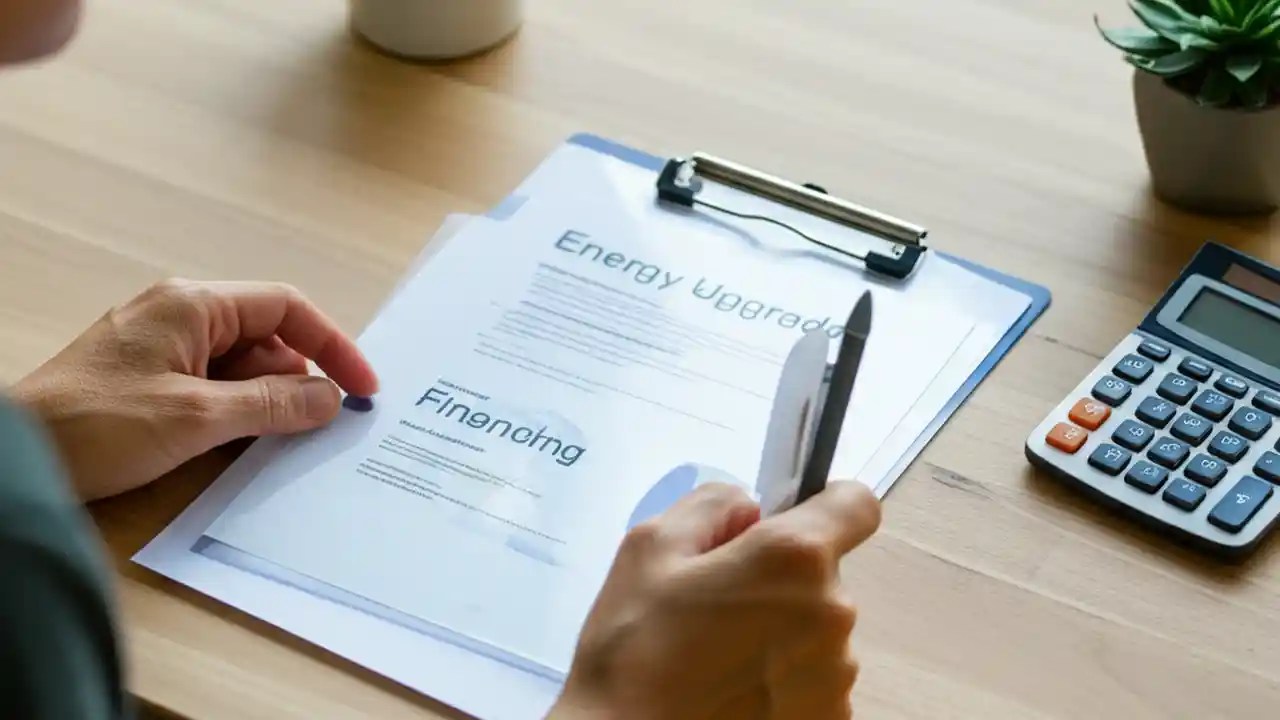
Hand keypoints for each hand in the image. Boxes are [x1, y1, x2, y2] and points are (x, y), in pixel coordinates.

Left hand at [11, 279, 377, 500]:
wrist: (13, 457)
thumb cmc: (95, 426)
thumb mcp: (197, 418)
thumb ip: (273, 404)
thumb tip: (331, 400)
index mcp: (192, 304)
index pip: (286, 308)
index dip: (333, 345)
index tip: (363, 390)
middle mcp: (180, 314)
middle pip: (267, 338)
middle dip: (298, 380)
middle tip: (320, 428)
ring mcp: (161, 346)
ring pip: (241, 366)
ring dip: (266, 401)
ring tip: (277, 442)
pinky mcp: (148, 379)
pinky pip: (213, 386)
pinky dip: (236, 412)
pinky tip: (241, 445)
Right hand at [550, 481, 880, 719]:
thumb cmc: (633, 652)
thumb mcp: (649, 546)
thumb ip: (712, 506)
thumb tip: (748, 510)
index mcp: (794, 558)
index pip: (856, 505)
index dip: (825, 505)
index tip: (791, 522)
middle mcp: (830, 614)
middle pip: (824, 575)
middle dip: (779, 579)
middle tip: (717, 603)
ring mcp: (835, 676)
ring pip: (817, 631)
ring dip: (780, 634)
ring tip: (717, 654)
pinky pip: (813, 680)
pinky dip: (781, 680)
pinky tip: (732, 689)